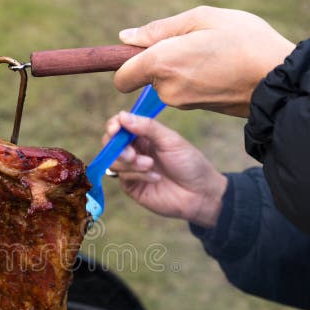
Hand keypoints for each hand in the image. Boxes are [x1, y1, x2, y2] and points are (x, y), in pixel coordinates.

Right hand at [103, 111, 226, 227]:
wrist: (199, 193)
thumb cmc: (189, 163)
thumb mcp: (170, 140)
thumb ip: (147, 127)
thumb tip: (122, 116)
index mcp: (144, 136)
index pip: (120, 126)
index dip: (114, 126)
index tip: (116, 129)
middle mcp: (135, 151)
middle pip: (110, 144)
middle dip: (118, 147)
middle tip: (132, 154)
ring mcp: (132, 169)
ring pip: (114, 162)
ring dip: (130, 163)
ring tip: (150, 165)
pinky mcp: (132, 187)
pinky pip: (123, 178)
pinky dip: (138, 175)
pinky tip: (155, 178)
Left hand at [114, 6, 295, 116]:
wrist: (278, 79)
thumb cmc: (245, 41)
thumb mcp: (203, 18)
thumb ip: (159, 29)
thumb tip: (126, 38)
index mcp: (162, 63)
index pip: (122, 77)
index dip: (127, 63)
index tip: (145, 49)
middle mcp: (167, 89)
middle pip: (146, 76)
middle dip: (161, 59)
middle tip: (194, 42)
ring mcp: (181, 103)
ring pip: (166, 83)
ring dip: (180, 67)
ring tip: (212, 53)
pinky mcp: (196, 109)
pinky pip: (182, 91)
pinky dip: (193, 78)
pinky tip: (218, 67)